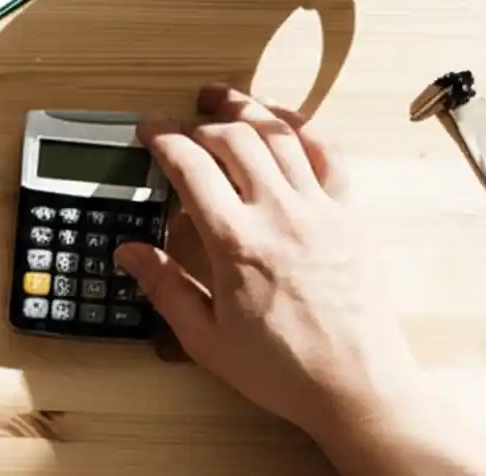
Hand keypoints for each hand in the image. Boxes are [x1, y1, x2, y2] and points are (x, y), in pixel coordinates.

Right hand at [115, 85, 483, 474]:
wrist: (357, 387)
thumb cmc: (285, 369)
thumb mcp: (206, 339)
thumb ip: (164, 287)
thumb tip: (128, 252)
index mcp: (236, 243)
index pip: (191, 166)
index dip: (164, 138)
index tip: (148, 129)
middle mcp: (279, 215)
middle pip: (233, 138)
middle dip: (198, 121)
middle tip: (179, 123)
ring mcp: (319, 209)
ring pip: (279, 134)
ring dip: (246, 109)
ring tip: (222, 99)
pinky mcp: (348, 215)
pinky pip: (328, 152)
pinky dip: (302, 125)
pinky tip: (282, 119)